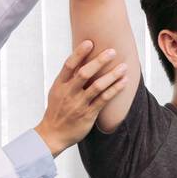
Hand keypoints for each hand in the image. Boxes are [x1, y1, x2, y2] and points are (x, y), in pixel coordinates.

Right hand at [34, 41, 127, 156]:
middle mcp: (69, 93)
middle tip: (112, 51)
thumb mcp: (56, 92)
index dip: (79, 53)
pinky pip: (104, 100)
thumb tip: (80, 58)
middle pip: (84, 73)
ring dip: (112, 75)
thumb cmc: (57, 110)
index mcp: (59, 85)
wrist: (52, 135)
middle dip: (99, 61)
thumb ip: (67, 77)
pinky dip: (115, 89)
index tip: (89, 42)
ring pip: (97, 86)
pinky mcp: (88, 114)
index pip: (68, 65)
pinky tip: (124, 82)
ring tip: (123, 67)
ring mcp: (79, 104)